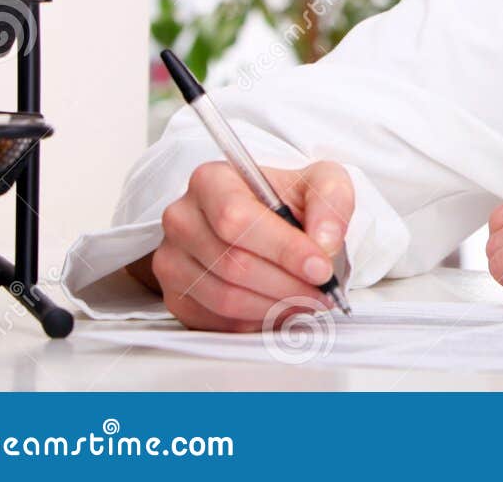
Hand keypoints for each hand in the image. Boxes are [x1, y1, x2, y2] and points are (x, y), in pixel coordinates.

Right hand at [126, 160, 352, 331]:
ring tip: (306, 299)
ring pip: (225, 298)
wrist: (264, 218)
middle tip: (321, 291)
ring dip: (275, 306)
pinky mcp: (174, 295)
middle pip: (233, 264)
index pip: (237, 220)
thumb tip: (324, 242)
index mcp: (212, 181)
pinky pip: (215, 321)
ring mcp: (172, 259)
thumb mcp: (321, 182)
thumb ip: (331, 201)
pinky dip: (255, 321)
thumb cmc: (286, 199)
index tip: (321, 268)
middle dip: (287, 284)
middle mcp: (182, 218)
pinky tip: (279, 306)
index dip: (283, 249)